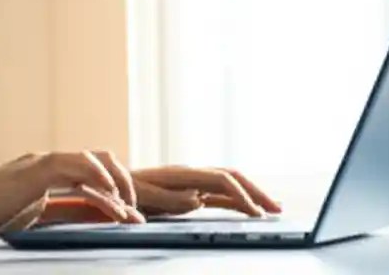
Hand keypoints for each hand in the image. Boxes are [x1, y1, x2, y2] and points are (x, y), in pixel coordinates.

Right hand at [0, 150, 145, 240]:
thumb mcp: (29, 217)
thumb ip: (60, 213)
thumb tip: (92, 217)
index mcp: (43, 173)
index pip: (89, 175)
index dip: (114, 194)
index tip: (131, 219)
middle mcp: (44, 162)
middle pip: (98, 159)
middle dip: (123, 182)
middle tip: (133, 212)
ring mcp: (39, 163)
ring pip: (92, 160)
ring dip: (116, 182)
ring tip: (126, 208)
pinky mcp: (34, 171)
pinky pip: (76, 166)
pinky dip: (99, 178)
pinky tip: (111, 197)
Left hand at [132, 165, 281, 217]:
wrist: (111, 187)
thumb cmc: (124, 193)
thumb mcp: (142, 196)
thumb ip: (168, 198)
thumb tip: (197, 199)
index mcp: (182, 174)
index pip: (221, 180)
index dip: (240, 196)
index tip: (256, 213)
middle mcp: (191, 174)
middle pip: (232, 178)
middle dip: (256, 192)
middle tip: (277, 209)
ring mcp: (193, 181)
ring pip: (230, 185)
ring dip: (252, 195)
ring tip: (274, 208)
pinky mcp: (191, 190)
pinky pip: (220, 194)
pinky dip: (238, 201)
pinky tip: (250, 209)